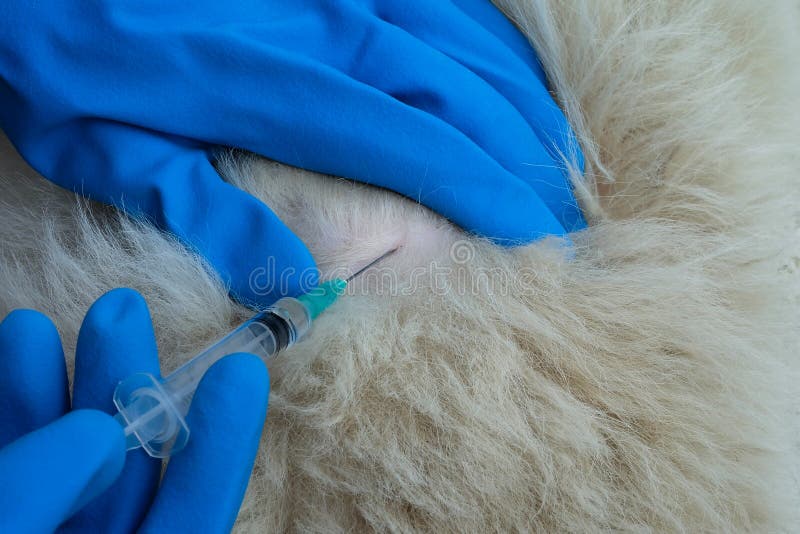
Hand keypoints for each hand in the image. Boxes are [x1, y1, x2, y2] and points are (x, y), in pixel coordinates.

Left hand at [0, 0, 584, 306]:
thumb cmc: (74, 59)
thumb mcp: (111, 149)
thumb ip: (203, 210)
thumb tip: (292, 281)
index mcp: (270, 84)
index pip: (409, 143)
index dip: (481, 190)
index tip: (530, 235)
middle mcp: (326, 23)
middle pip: (457, 94)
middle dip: (521, 158)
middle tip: (563, 214)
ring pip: (464, 43)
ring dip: (523, 105)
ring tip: (563, 161)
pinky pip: (446, 1)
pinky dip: (495, 46)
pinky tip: (520, 82)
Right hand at [0, 289, 269, 531]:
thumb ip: (37, 499)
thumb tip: (98, 428)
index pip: (195, 519)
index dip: (222, 448)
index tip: (242, 371)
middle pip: (129, 468)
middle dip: (134, 383)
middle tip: (129, 308)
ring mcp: (57, 529)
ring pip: (76, 453)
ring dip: (80, 376)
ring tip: (101, 308)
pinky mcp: (11, 510)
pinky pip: (20, 453)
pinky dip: (22, 400)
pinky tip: (27, 334)